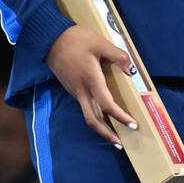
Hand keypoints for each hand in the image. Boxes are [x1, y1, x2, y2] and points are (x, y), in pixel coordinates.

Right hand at [45, 25, 138, 144]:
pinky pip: (85, 107)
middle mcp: (82, 91)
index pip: (107, 105)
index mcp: (91, 80)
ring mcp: (75, 91)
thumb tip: (132, 70)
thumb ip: (118, 56)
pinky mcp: (73, 89)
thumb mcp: (100, 43)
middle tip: (120, 143)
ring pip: (88, 115)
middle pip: (93, 120)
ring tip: (114, 134)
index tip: (132, 124)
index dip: (120, 116)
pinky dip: (96, 116)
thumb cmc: (76, 40)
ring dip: (101, 127)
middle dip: (106, 133)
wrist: (50, 40)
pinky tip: (104, 116)